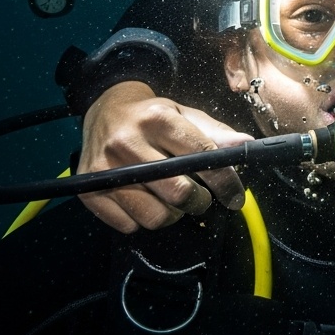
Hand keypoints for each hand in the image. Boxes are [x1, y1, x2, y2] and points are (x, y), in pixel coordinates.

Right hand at [77, 81, 253, 232]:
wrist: (105, 109)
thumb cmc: (152, 116)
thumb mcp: (184, 115)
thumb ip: (215, 133)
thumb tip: (245, 145)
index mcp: (157, 119)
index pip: (201, 156)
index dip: (225, 181)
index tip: (235, 196)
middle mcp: (127, 142)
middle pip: (178, 193)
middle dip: (199, 202)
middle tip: (200, 198)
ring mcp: (105, 169)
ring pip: (154, 216)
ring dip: (172, 215)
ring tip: (171, 198)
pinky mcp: (89, 190)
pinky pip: (129, 225)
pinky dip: (143, 220)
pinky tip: (145, 199)